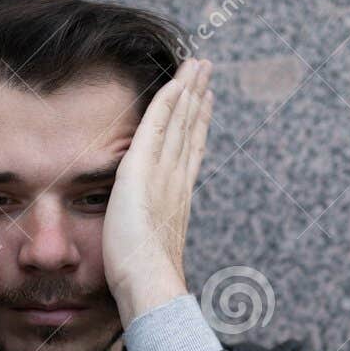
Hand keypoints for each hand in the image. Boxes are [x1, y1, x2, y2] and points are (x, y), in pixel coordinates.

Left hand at [102, 58, 213, 323]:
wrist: (148, 285)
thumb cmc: (143, 282)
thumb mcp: (145, 252)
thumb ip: (147, 240)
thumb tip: (143, 250)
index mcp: (175, 198)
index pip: (187, 152)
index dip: (196, 126)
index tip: (204, 103)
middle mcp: (175, 181)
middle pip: (189, 129)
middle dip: (198, 99)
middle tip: (207, 71)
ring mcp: (163, 173)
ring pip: (179, 121)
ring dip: (189, 90)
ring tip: (199, 65)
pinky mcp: (142, 169)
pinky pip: (158, 124)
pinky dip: (168, 100)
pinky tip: (175, 82)